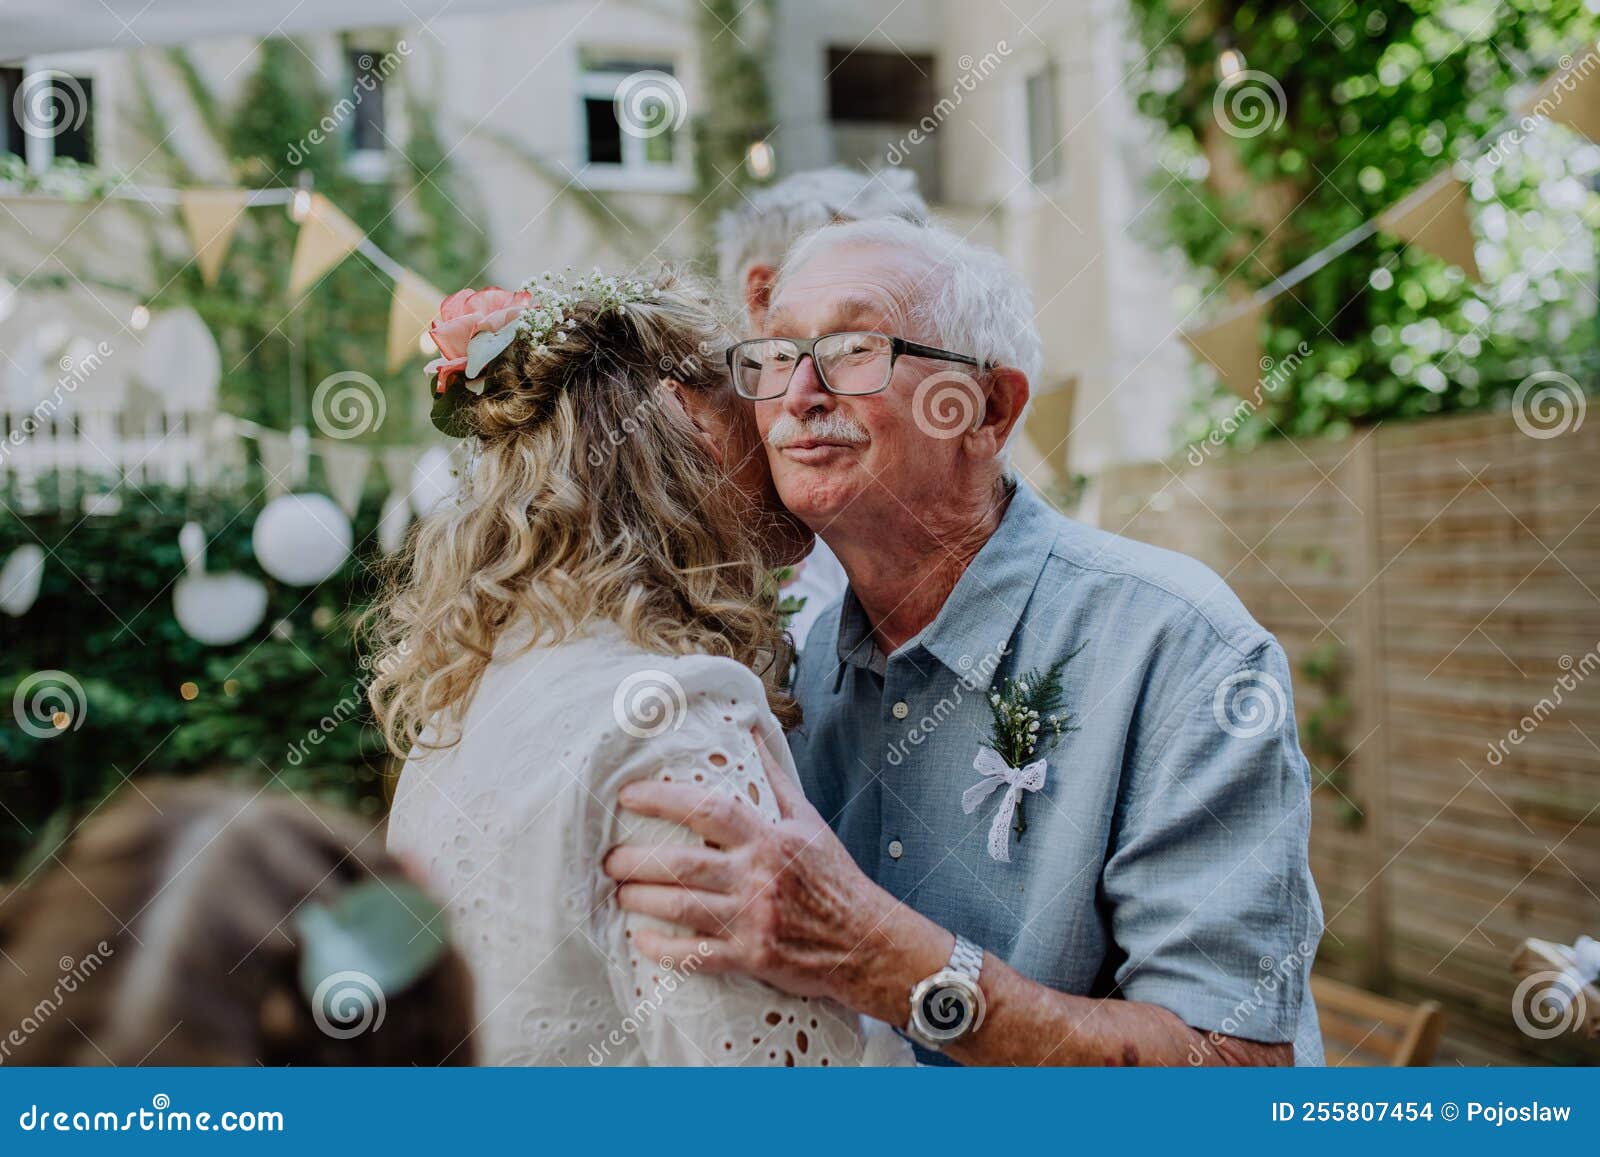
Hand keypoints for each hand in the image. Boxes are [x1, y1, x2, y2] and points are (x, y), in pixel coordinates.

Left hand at [602, 728, 934, 1009]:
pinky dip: (665, 950)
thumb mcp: (809, 820)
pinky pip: (697, 956)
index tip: (628, 796)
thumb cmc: (834, 878)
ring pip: (681, 907)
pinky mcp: (753, 958)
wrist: (867, 941)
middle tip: (610, 859)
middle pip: (681, 864)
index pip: (707, 809)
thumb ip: (773, 779)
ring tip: (619, 893)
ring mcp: (753, 919)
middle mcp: (757, 876)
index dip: (662, 799)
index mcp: (768, 838)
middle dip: (635, 861)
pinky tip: (642, 941)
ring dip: (640, 900)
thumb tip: (752, 730)